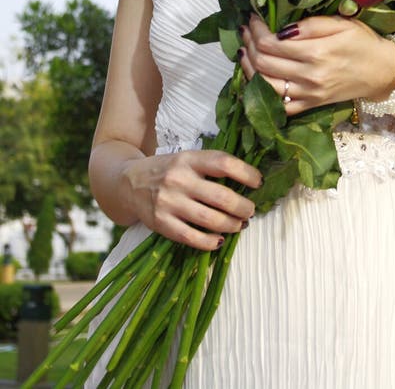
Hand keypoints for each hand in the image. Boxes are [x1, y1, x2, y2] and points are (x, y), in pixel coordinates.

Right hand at [122, 150, 261, 249]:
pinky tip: (219, 239)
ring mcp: (169, 203)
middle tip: (250, 210)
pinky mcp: (161, 224)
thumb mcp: (187, 158)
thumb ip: (211, 167)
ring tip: (240, 225)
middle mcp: (179, 179)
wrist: (129, 183)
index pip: (224, 163)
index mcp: (189, 159)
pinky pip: (192, 238)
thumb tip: (249, 181)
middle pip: (221, 196)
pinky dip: (210, 242)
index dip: (246, 173)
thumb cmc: (168, 170)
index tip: (258, 182)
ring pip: (210, 219)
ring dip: (232, 225)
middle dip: (243, 207)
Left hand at [238, 14, 394, 114]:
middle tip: (246, 31)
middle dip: (250, 44)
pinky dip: (264, 95)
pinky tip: (257, 78)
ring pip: (266, 85)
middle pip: (264, 63)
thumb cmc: (363, 43)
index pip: (271, 43)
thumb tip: (281, 29)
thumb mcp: (341, 24)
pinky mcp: (311, 105)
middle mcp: (309, 76)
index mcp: (316, 53)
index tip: (253, 18)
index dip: (256, 30)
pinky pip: (281, 106)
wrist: (384, 72)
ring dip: (249, 68)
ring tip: (246, 52)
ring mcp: (309, 94)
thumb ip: (310, 25)